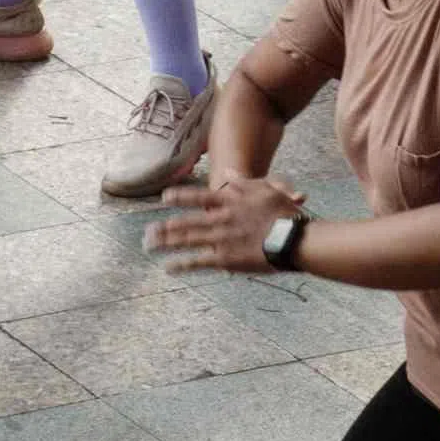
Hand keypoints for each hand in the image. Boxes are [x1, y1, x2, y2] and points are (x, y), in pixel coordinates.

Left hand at [150, 163, 305, 271]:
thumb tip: (228, 173)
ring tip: (149, 246)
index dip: (180, 197)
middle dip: (164, 228)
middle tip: (147, 231)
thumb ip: (243, 182)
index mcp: (229, 201)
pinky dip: (182, 264)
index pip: (198, 197)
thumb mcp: (265, 190)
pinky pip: (198, 262)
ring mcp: (219, 239)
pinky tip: (168, 267)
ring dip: (165, 243)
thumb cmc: (283, 213)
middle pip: (185, 222)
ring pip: (186, 241)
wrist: (292, 239)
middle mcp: (219, 219)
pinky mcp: (225, 259)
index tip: (164, 198)